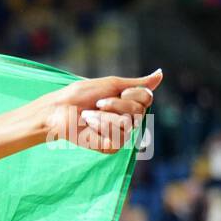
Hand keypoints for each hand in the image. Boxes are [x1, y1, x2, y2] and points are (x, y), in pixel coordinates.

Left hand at [43, 69, 162, 152]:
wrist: (59, 110)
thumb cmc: (80, 95)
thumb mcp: (111, 84)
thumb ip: (137, 83)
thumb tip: (161, 74)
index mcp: (128, 103)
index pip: (147, 98)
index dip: (132, 93)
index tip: (116, 91)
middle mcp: (127, 119)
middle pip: (140, 111)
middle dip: (116, 103)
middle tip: (98, 103)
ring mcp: (119, 134)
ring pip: (129, 124)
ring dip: (105, 115)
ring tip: (90, 114)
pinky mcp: (110, 147)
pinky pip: (118, 136)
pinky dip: (101, 127)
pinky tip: (89, 126)